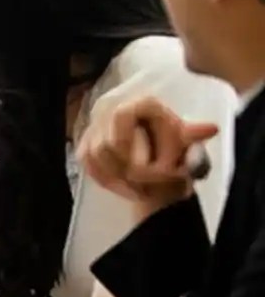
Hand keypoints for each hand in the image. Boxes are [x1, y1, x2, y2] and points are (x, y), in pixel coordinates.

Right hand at [77, 96, 217, 217]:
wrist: (161, 158)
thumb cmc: (175, 147)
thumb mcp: (187, 143)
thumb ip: (193, 137)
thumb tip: (211, 129)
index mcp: (140, 104)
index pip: (121, 116)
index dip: (126, 142)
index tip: (140, 168)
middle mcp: (113, 108)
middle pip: (106, 143)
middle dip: (127, 171)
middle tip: (147, 190)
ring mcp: (96, 126)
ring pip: (95, 155)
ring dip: (117, 178)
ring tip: (140, 192)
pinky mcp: (86, 143)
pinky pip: (88, 163)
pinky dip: (105, 179)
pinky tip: (124, 188)